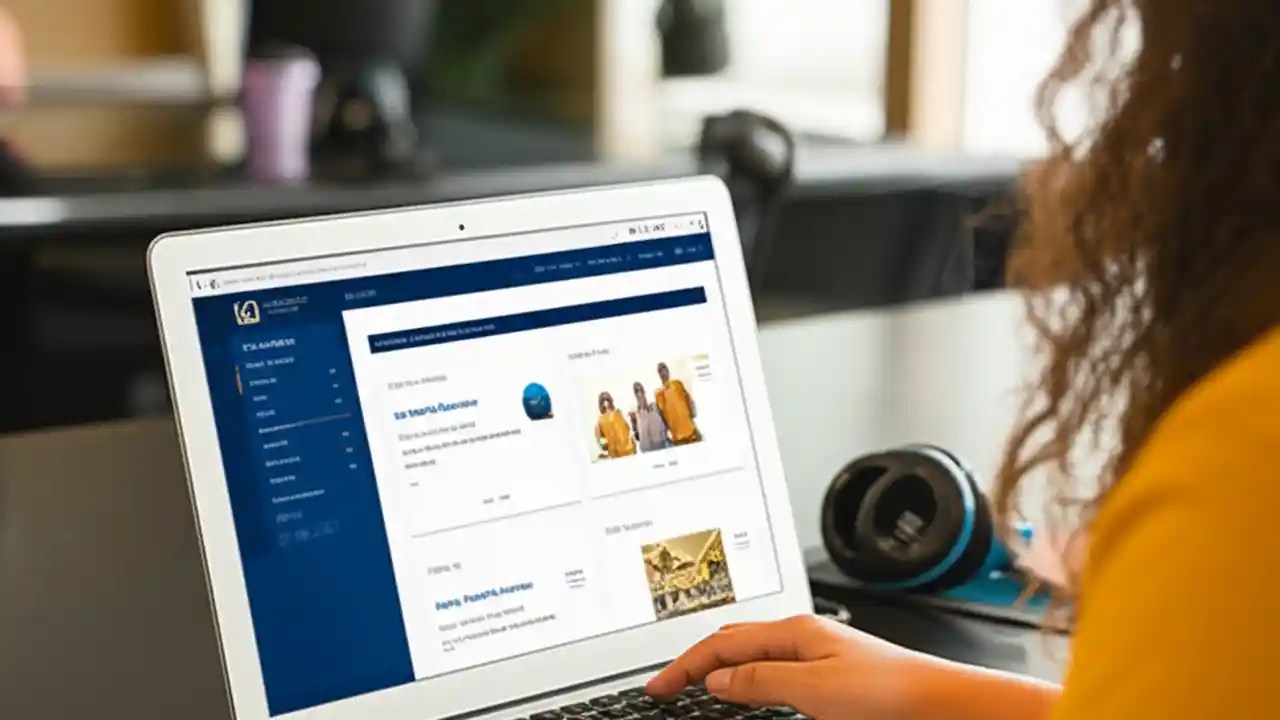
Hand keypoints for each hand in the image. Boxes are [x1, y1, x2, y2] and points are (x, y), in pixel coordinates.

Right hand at [646, 615, 924, 719]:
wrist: (936, 702)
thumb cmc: (886, 690)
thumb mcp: (813, 688)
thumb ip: (760, 681)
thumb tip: (716, 678)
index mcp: (793, 632)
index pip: (722, 644)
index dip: (684, 665)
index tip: (658, 686)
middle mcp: (801, 637)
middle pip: (733, 642)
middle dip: (695, 659)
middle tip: (668, 683)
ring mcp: (815, 654)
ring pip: (751, 655)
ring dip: (720, 667)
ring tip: (696, 683)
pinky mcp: (827, 675)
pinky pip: (772, 671)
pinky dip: (746, 679)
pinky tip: (749, 692)